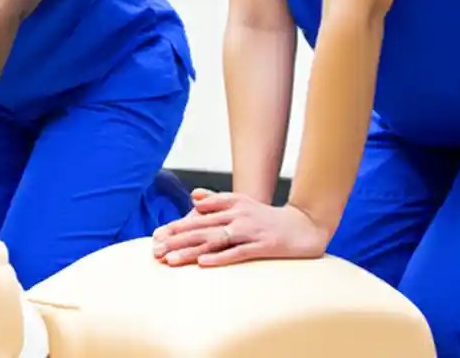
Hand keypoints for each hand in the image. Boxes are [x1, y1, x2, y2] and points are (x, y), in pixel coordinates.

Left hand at [152, 190, 331, 266]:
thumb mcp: (242, 203)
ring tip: (171, 259)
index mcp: (230, 205)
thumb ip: (217, 200)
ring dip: (191, 251)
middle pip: (201, 228)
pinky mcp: (262, 246)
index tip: (156, 236)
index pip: (197, 216)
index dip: (176, 226)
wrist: (304, 225)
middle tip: (155, 250)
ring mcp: (249, 231)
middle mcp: (237, 216)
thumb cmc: (268, 217)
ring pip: (214, 241)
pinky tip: (203, 264)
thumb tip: (193, 197)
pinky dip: (220, 258)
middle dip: (176, 240)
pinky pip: (237, 253)